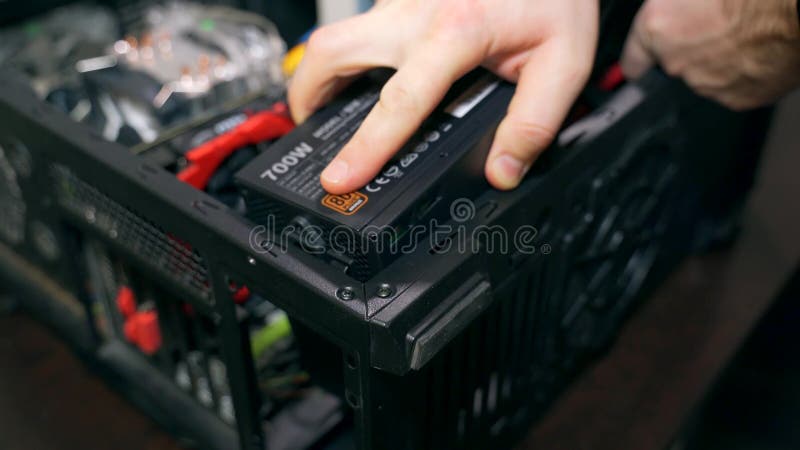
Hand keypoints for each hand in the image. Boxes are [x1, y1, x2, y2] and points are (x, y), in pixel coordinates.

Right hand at [288, 0, 598, 192]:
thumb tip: (502, 171)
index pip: (399, 101)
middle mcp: (416, 10)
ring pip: (338, 34)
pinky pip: (363, 26)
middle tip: (313, 132)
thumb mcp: (564, 63)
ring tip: (329, 111)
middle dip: (309, 96)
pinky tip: (369, 77)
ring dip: (322, 73)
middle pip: (332, 50)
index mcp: (456, 32)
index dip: (366, 147)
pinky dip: (353, 55)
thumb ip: (534, 123)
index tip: (341, 177)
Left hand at [621, 0, 799, 110]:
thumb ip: (673, 3)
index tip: (637, 66)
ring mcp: (707, 84)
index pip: (632, 58)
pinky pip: (735, 86)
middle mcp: (677, 62)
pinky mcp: (738, 98)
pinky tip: (758, 50)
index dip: (637, 59)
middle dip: (691, 49)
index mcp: (657, 28)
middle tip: (718, 25)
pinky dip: (744, 73)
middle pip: (675, 64)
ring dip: (718, 60)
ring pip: (705, 76)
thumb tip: (672, 5)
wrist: (794, 8)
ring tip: (744, 34)